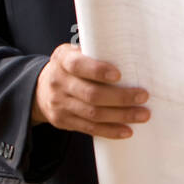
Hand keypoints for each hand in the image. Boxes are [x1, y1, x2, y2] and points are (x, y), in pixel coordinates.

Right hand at [30, 43, 148, 138]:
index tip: (119, 75)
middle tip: (143, 96)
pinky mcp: (63, 121)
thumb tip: (130, 52)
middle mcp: (59, 82)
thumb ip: (94, 52)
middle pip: (91, 94)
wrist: (39, 90)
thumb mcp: (73, 53)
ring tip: (142, 115)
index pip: (78, 65)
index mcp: (63, 60)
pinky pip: (89, 128)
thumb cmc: (68, 67)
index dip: (98, 71)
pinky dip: (110, 131)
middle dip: (120, 97)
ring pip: (93, 114)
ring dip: (121, 116)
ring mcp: (60, 104)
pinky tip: (127, 131)